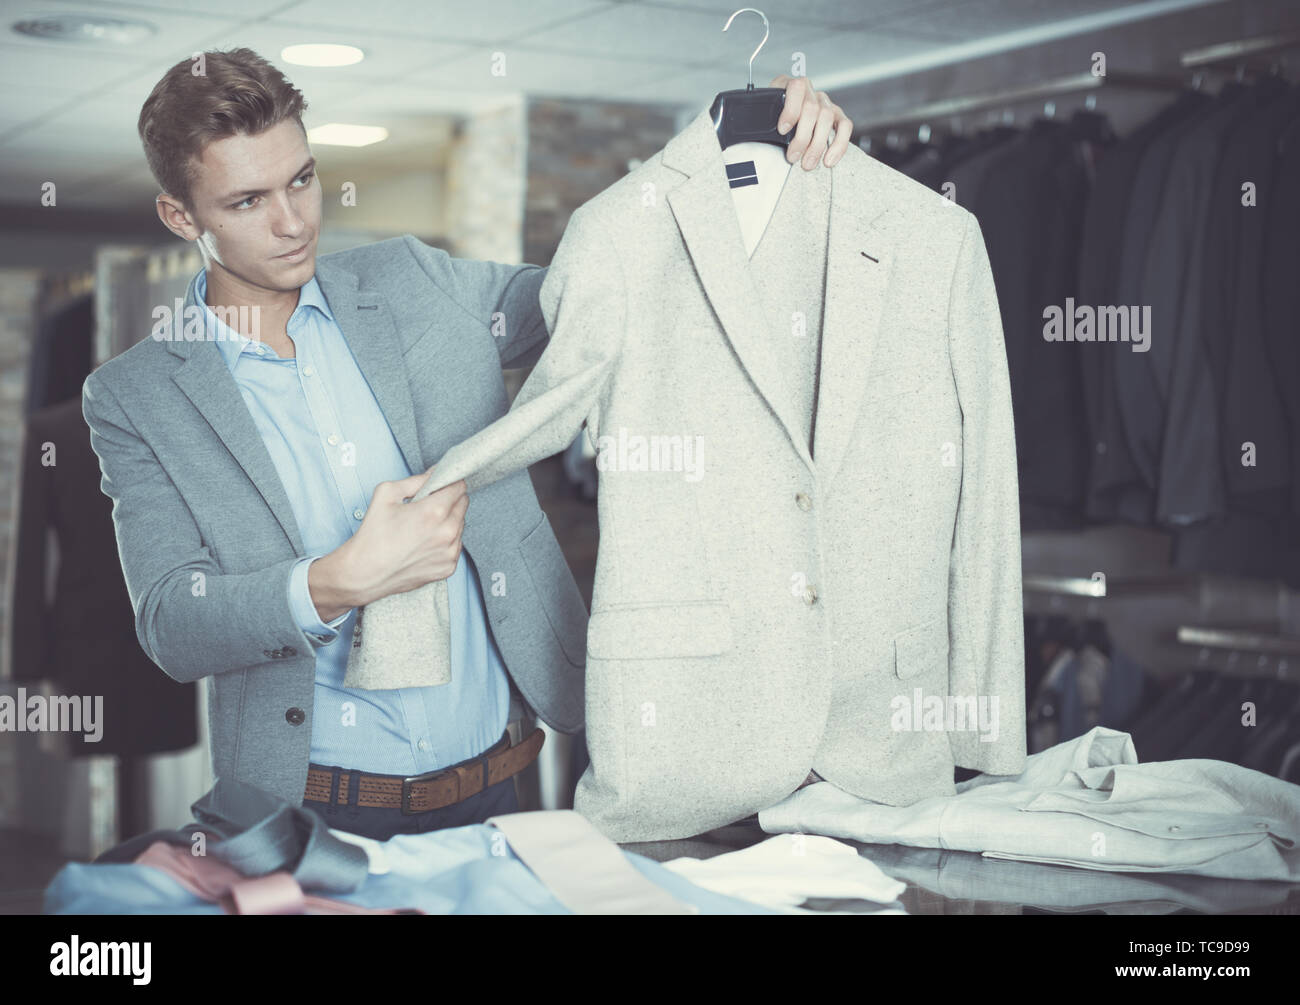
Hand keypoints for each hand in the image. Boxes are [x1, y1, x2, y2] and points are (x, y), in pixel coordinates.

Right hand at [310, 468, 467, 617]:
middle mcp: (447, 532)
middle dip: (449, 500)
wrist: (365, 572)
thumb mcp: (387, 493)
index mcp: (434, 511)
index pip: (459, 487)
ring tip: (424, 526)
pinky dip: (445, 541)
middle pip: (463, 504)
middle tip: (429, 504)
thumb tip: (434, 474)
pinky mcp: (448, 567)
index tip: (442, 483)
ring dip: (448, 521)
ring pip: (460, 525)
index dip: (450, 482)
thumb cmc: (373, 535)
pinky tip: (425, 542)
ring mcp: (450, 552)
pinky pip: (456, 545)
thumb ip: (416, 480)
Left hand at [769, 74, 853, 168]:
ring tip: (807, 163)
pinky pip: (845, 126)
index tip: (782, 130)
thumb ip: (767, 120)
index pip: (796, 88)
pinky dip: (839, 144)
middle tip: (793, 157)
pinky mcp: (837, 115)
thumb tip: (768, 136)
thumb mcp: (766, 115)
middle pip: (812, 109)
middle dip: (802, 137)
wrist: (782, 122)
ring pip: (827, 118)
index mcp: (790, 85)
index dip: (791, 110)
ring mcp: (825, 103)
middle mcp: (810, 92)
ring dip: (817, 145)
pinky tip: (829, 159)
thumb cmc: (773, 118)